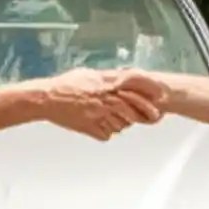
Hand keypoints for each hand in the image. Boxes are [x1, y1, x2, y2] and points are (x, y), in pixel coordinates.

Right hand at [37, 69, 160, 140]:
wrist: (47, 99)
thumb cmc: (65, 85)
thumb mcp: (90, 75)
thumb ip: (107, 78)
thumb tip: (122, 78)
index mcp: (104, 82)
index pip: (134, 84)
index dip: (150, 89)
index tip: (161, 94)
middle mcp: (104, 98)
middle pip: (134, 107)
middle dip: (147, 112)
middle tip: (155, 116)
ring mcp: (98, 115)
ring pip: (123, 123)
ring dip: (124, 122)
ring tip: (114, 117)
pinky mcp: (91, 128)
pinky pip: (108, 133)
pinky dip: (107, 131)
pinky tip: (100, 124)